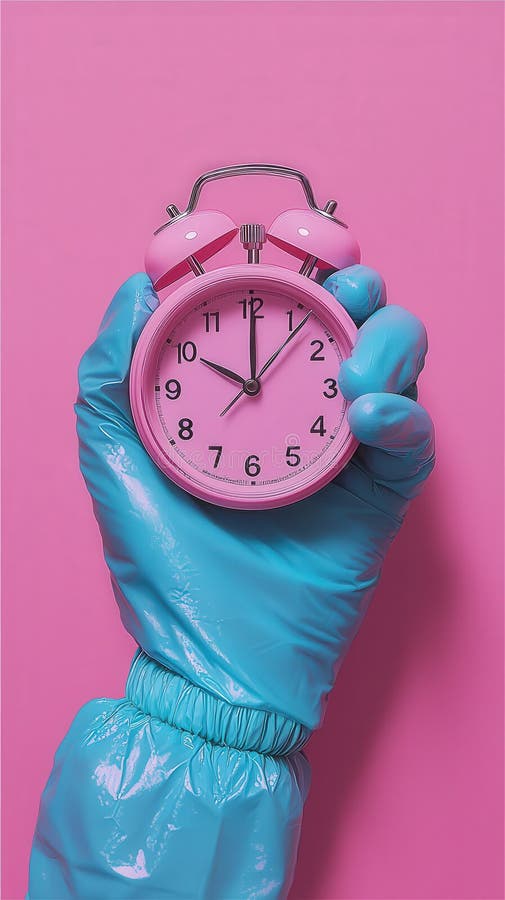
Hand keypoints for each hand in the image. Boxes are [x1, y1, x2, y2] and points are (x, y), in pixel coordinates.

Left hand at [75, 264, 433, 728]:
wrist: (212, 660)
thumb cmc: (164, 566)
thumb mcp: (114, 463)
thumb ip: (109, 375)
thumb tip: (133, 288)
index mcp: (245, 393)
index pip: (283, 303)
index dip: (293, 260)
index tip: (274, 241)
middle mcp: (302, 408)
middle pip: (354, 317)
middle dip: (357, 288)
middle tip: (338, 293)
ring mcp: (346, 448)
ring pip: (400, 360)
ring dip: (389, 342)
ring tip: (352, 374)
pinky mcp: (381, 494)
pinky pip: (416, 438)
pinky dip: (404, 414)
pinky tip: (368, 416)